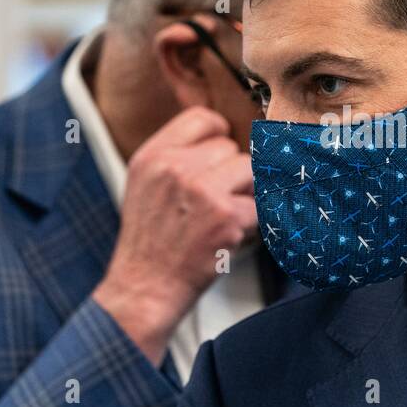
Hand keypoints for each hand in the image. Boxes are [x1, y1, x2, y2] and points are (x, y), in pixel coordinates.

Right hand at [93, 107, 256, 362]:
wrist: (146, 287)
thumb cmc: (151, 242)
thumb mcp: (146, 186)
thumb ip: (176, 158)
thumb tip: (224, 138)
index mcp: (153, 156)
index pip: (202, 118)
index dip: (219, 136)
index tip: (221, 158)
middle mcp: (175, 167)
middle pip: (230, 148)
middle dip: (231, 175)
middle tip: (217, 203)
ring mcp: (201, 190)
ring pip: (249, 170)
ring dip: (245, 194)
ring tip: (225, 217)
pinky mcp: (226, 215)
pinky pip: (260, 203)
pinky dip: (254, 220)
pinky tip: (233, 234)